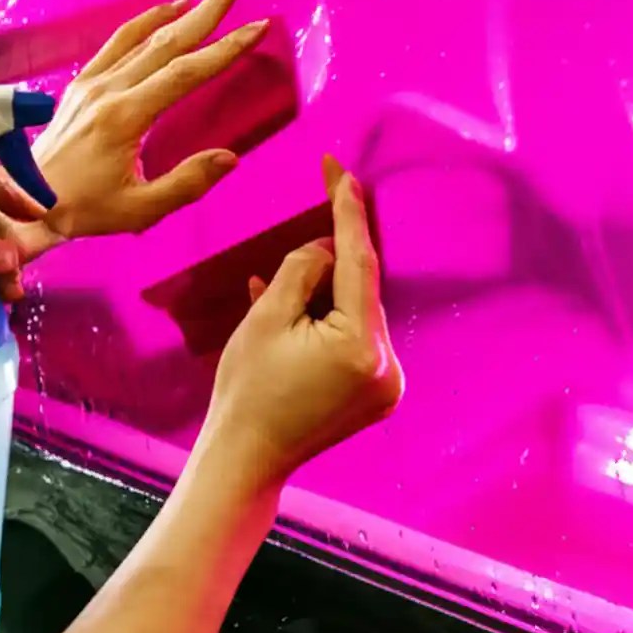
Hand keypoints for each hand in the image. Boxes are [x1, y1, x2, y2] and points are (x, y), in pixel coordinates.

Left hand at [12, 0, 268, 246]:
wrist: (27, 203)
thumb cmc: (84, 210)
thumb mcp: (140, 210)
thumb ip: (186, 184)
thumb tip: (229, 158)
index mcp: (124, 118)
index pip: (184, 74)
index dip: (224, 49)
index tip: (255, 28)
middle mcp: (107, 91)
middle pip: (166, 42)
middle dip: (206, 12)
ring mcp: (90, 84)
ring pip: (141, 36)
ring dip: (177, 10)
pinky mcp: (80, 85)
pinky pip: (116, 43)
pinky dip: (143, 23)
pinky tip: (162, 11)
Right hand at [201, 156, 403, 486]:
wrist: (246, 458)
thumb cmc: (246, 388)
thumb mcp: (267, 316)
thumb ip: (302, 269)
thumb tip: (327, 249)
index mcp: (360, 347)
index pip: (359, 263)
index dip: (348, 213)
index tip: (343, 174)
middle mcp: (386, 366)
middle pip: (361, 291)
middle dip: (334, 256)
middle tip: (323, 201)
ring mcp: (386, 385)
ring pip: (357, 314)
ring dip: (327, 292)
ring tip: (282, 283)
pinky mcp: (377, 396)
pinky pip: (355, 340)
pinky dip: (330, 321)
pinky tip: (296, 312)